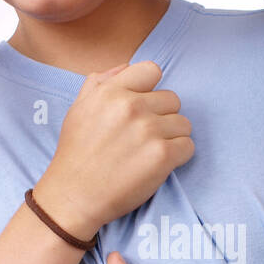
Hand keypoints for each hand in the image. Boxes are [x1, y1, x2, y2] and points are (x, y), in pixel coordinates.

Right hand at [37, 63, 195, 239]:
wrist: (74, 196)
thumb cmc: (76, 154)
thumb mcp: (79, 109)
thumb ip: (100, 82)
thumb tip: (126, 66)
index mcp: (111, 91)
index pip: (152, 70)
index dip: (151, 90)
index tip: (143, 109)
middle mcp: (130, 106)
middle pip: (173, 99)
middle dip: (163, 117)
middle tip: (144, 137)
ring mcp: (148, 130)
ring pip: (184, 124)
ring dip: (172, 138)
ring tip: (149, 152)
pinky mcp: (162, 155)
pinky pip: (188, 146)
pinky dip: (178, 157)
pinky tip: (157, 165)